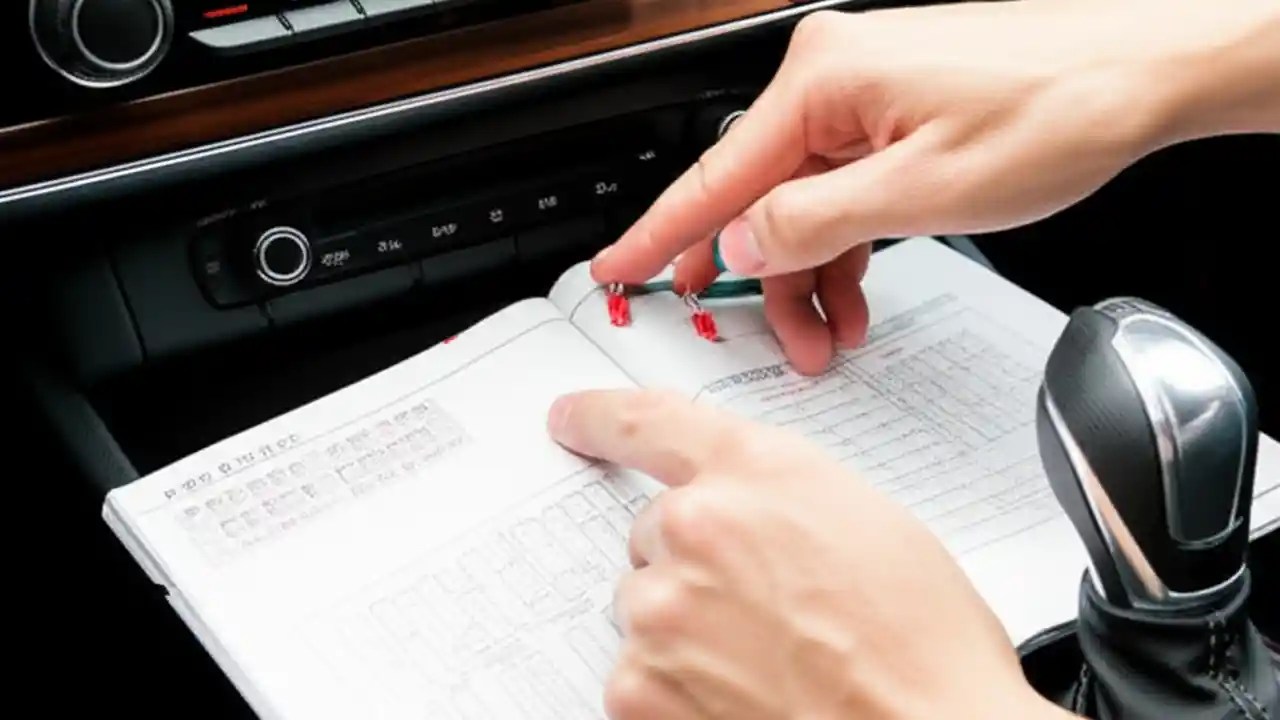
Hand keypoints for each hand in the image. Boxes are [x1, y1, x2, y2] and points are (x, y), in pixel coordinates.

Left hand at [547, 389, 1071, 719]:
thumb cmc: (919, 640)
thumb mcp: (862, 518)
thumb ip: (776, 494)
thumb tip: (734, 510)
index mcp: (752, 469)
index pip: (647, 420)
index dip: (599, 416)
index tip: (570, 418)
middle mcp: (695, 527)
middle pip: (653, 534)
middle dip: (694, 563)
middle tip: (764, 605)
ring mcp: (661, 610)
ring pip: (645, 606)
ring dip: (684, 627)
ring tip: (766, 658)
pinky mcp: (640, 687)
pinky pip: (635, 672)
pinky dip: (673, 688)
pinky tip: (740, 695)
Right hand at [589, 0, 1277, 373]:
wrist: (1145, 74)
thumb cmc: (1058, 107)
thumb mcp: (924, 193)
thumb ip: (815, 222)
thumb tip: (744, 244)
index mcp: (822, 82)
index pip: (714, 176)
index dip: (660, 236)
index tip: (616, 270)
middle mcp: (831, 79)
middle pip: (757, 196)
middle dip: (761, 279)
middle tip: (764, 337)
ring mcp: (863, 95)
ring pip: (801, 203)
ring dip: (811, 274)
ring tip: (830, 335)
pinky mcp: (891, 114)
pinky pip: (842, 190)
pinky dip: (844, 246)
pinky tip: (855, 295)